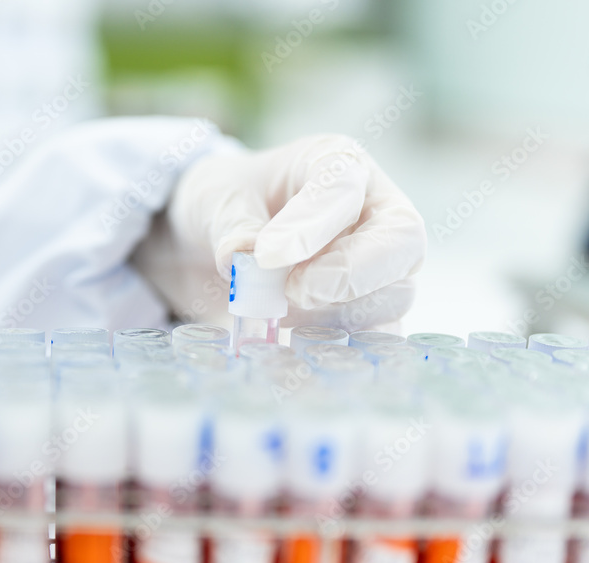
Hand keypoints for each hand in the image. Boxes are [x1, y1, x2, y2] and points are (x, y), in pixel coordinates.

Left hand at [136, 134, 425, 330]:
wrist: (210, 242)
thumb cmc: (225, 204)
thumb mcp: (215, 199)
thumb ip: (231, 224)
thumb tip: (244, 258)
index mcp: (336, 164)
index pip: (343, 187)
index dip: (312, 224)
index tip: (268, 255)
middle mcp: (372, 212)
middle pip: (400, 243)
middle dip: (350, 274)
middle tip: (295, 293)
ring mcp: (378, 266)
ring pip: (393, 297)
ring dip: (338, 315)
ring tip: (280, 315)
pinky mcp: (365, 312)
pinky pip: (376, 337)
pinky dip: (340, 349)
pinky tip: (295, 350)